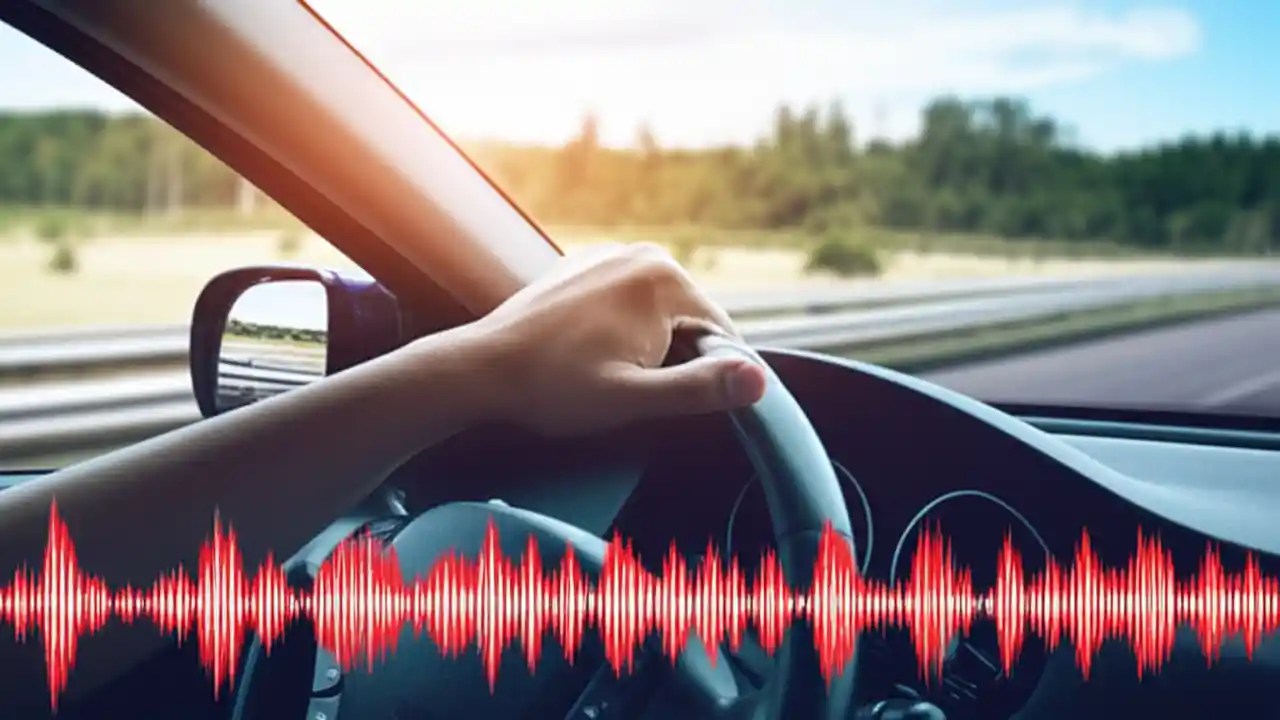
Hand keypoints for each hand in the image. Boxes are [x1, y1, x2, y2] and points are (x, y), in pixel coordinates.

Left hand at [469, 243, 767, 435]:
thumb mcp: (632, 399)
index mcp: (664, 278)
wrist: (480, 370)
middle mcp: (644, 254)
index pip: (721, 337)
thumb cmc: (553, 388)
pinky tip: (589, 357)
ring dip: (648, 351)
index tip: (664, 402)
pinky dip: (624, 334)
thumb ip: (698, 389)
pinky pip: (630, 306)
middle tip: (625, 390)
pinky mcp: (589, 268)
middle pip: (691, 323)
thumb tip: (759, 380)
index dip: (705, 379)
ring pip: (661, 317)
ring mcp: (613, 256)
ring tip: (602, 373)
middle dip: (673, 362)